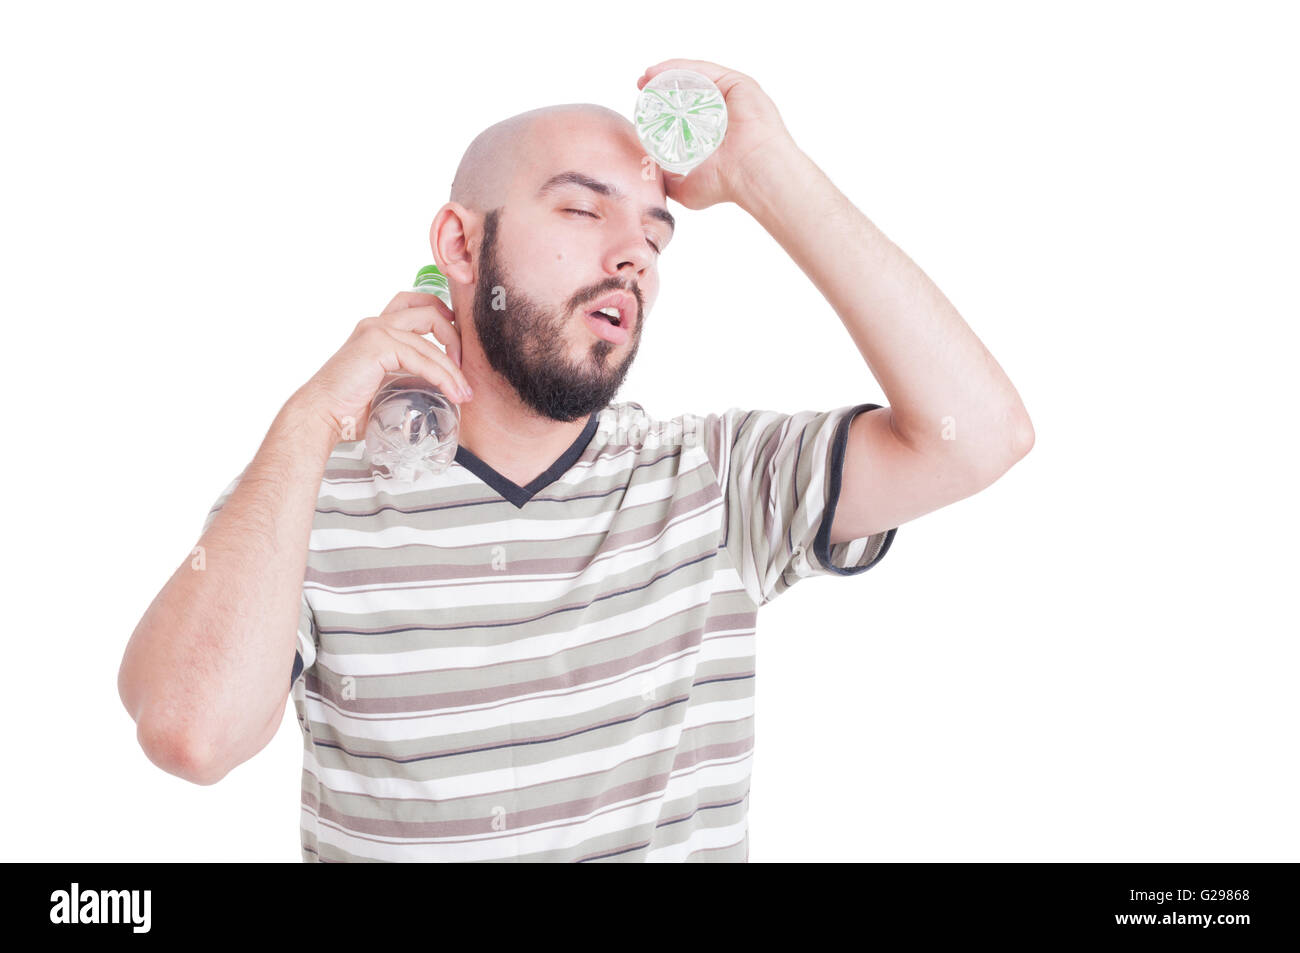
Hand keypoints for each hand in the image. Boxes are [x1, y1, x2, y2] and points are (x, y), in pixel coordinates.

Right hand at [297, 290, 469, 440]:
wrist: (322, 416)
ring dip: (453, 368)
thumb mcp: (384, 383)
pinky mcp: (377, 346)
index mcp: (376, 330)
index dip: (442, 317)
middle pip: (429, 311)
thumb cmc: (348, 407)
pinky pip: (421, 358)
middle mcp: (376, 324)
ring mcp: (376, 332)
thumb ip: (406, 375)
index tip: (456, 349)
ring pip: (430, 340)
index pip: (416, 305)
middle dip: (454, 338)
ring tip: (464, 392)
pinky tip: (451, 392)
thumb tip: (436, 389)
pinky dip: (441, 376)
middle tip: (463, 369)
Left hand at [636, 58, 795, 210]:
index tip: (644, 105)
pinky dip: (680, 68)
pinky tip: (660, 72)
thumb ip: (669, 180)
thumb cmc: (726, 185)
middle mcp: (726, 111)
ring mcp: (733, 96)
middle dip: (663, 84)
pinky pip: (704, 71)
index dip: (665, 105)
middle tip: (641, 85)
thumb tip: (650, 174)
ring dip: (668, 73)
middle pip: (690, 90)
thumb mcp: (687, 187)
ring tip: (646, 77)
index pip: (688, 111)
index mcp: (717, 131)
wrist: (752, 174)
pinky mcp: (738, 83)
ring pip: (696, 77)